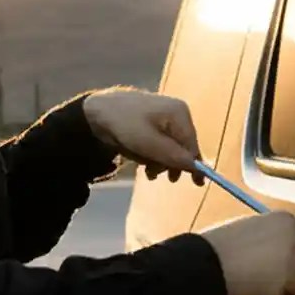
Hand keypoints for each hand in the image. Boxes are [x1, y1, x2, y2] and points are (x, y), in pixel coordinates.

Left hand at [83, 87, 203, 185]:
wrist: (97, 111)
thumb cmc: (125, 125)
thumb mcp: (149, 144)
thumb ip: (173, 156)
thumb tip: (198, 169)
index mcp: (180, 113)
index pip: (192, 144)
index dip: (194, 165)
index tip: (196, 183)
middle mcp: (177, 112)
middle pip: (183, 146)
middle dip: (171, 163)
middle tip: (155, 175)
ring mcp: (166, 116)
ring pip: (171, 147)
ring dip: (160, 161)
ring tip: (147, 170)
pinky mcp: (155, 122)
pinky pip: (161, 143)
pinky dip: (154, 154)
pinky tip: (143, 161)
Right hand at [199, 211, 294, 294]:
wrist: (207, 263)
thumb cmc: (224, 243)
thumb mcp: (257, 229)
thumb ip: (281, 241)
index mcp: (290, 222)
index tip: (292, 266)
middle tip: (287, 284)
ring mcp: (294, 266)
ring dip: (293, 294)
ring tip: (271, 290)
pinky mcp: (285, 289)